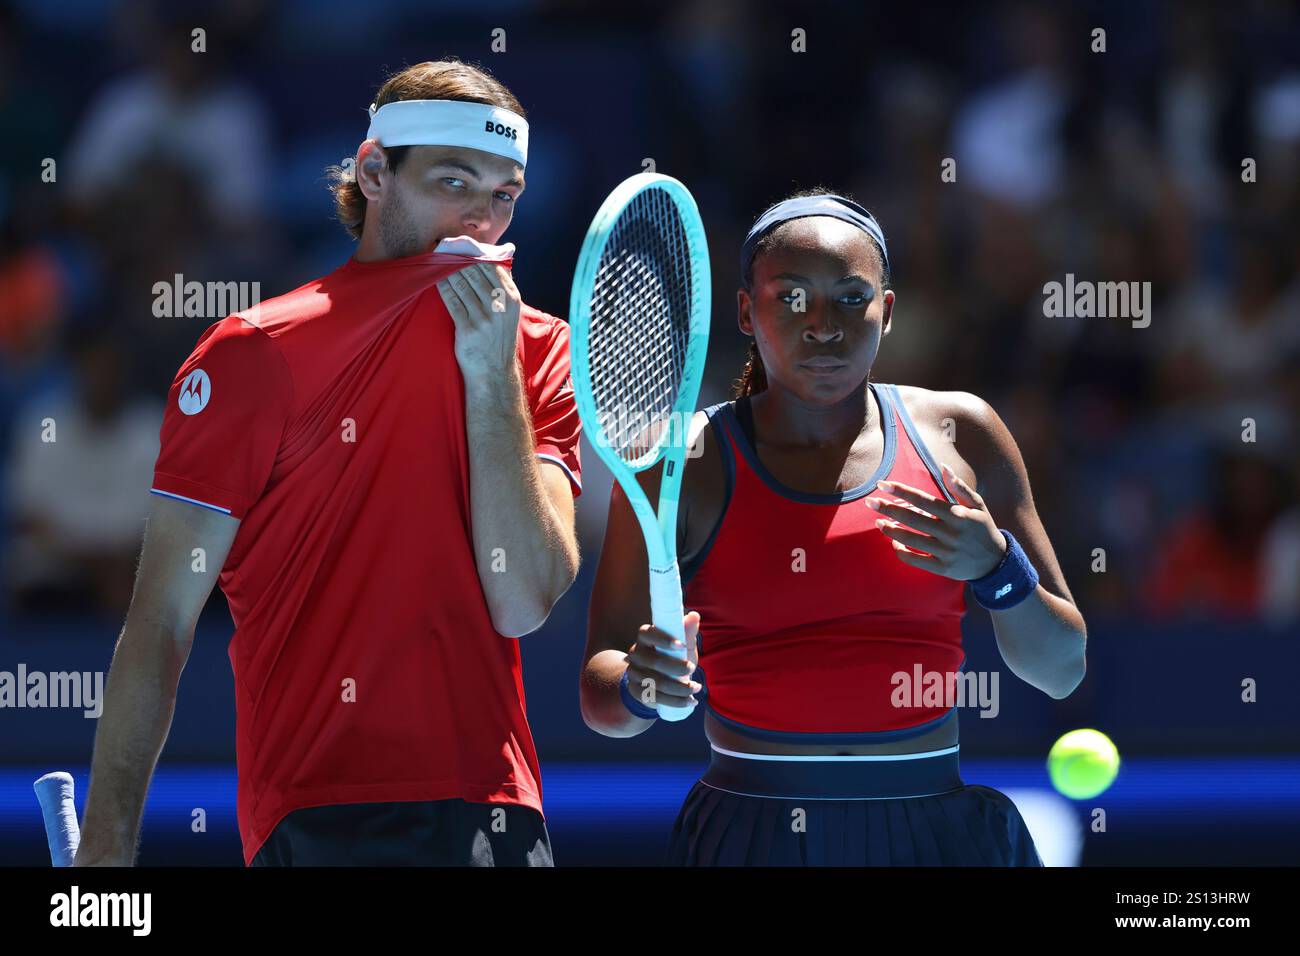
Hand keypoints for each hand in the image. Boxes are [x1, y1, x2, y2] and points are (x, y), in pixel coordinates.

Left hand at [436, 262, 520, 380]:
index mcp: (512, 298)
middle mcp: (500, 306)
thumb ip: (503, 286)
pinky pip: (452, 301)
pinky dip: (442, 287)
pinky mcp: (468, 330)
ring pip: (461, 284)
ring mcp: (484, 318)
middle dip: (457, 260)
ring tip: (437, 263)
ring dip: (446, 271)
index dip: (474, 254)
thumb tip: (495, 256)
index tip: (460, 248)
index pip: (491, 266)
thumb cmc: (498, 338)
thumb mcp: (510, 311)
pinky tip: (435, 280)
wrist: (494, 372)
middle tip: (443, 252)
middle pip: (474, 272)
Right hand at [624, 611, 700, 713]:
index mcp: (645, 637)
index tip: (682, 645)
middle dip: (676, 667)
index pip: (648, 634)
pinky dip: (676, 702)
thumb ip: (687, 630)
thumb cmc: (671, 655)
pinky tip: (691, 701)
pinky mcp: (637, 691)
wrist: (654, 679)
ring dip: (680, 688)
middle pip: (654, 661)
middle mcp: (635, 654)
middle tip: (693, 668)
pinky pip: (656, 698)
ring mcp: (634, 674)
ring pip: (657, 683)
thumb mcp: (681, 643)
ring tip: (696, 688)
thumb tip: (694, 616)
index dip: (664, 639)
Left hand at [866, 463, 1006, 579]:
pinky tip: (894, 543)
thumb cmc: (983, 528)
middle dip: (888, 508)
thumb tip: (943, 467)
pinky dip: (902, 552)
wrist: (996, 562)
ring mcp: (946, 552)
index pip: (923, 500)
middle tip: (870, 501)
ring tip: (878, 521)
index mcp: (957, 514)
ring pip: (911, 539)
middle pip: (912, 518)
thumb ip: (960, 487)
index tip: (882, 484)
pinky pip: (916, 560)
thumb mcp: (978, 505)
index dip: (901, 491)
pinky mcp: (943, 568)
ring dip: (891, 530)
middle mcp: (951, 533)